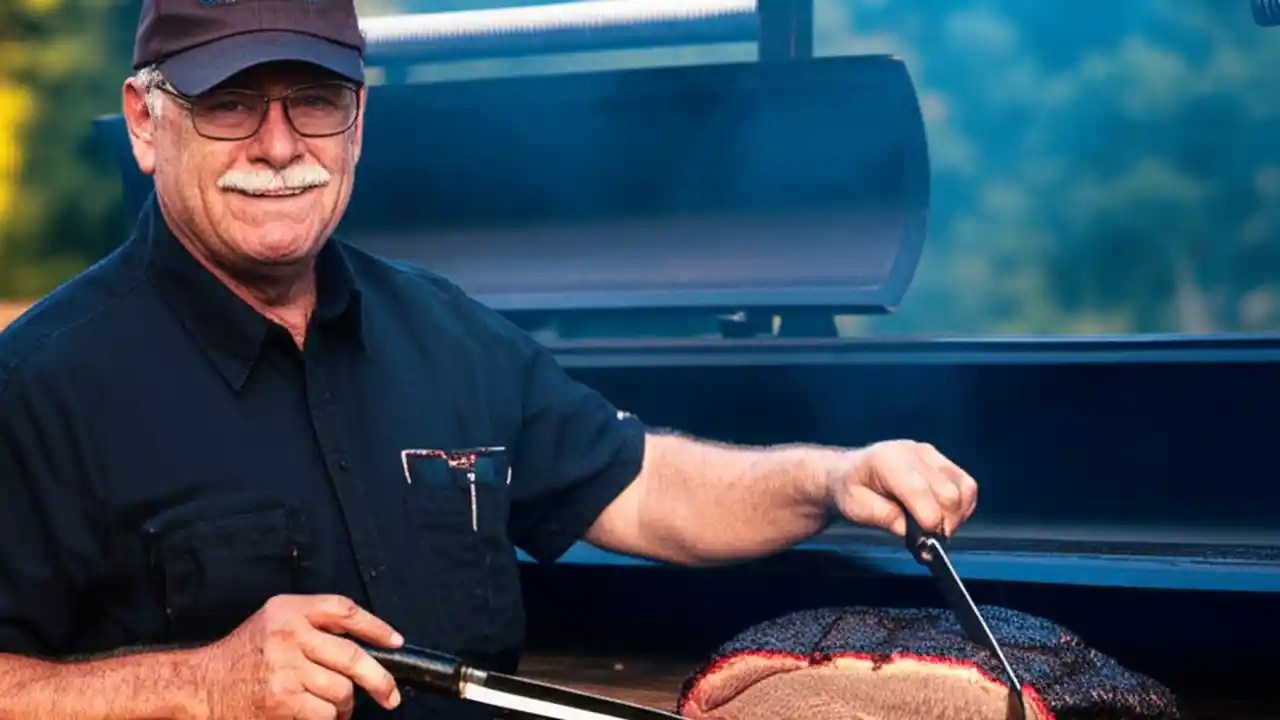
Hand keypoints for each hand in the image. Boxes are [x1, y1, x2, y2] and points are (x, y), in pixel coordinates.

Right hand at [195, 594, 403, 719]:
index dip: (376, 627)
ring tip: (338, 708)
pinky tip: (320, 717)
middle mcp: (288, 635)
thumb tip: (366, 642)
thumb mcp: (275, 622)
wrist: (201, 686)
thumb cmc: (243, 656)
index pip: (344, 610)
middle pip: (352, 656)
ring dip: (346, 706)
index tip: (396, 643)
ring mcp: (285, 669)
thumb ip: (313, 624)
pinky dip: (329, 719)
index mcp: (289, 610)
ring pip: (341, 690)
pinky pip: (325, 713)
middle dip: (380, 680)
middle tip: (390, 695)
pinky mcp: (282, 700)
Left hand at [830, 440, 977, 537]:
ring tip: (938, 528)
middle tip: (930, 540)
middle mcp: (912, 452)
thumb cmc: (850, 490)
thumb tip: (915, 532)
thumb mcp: (855, 509)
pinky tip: (946, 517)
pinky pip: (967, 484)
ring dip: (957, 515)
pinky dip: (963, 506)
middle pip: (947, 492)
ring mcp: (929, 454)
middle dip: (944, 523)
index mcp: (887, 461)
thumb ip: (884, 518)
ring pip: (964, 487)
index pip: (919, 490)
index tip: (926, 543)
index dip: (928, 520)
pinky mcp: (941, 460)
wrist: (849, 472)